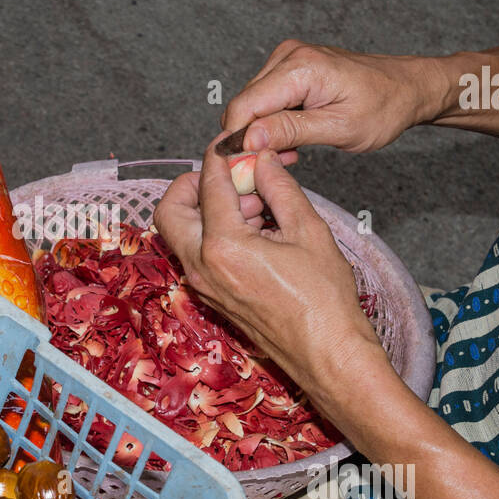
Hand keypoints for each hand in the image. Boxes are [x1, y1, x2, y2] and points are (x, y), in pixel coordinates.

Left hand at [153, 140, 387, 409]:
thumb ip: (279, 188)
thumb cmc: (325, 301)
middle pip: (171, 209)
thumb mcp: (309, 231)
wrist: (327, 354)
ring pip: (181, 232)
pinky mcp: (212, 295)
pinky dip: (215, 231)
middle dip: (194, 184)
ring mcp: (203, 284)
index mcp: (224, 246)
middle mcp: (202, 267)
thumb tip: (261, 160)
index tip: (235, 144)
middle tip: (229, 175)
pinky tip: (256, 228)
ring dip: (206, 208)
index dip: (222, 155)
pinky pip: (198, 252)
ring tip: (255, 203)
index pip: (208, 183)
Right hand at [223, 41, 449, 154]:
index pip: (243, 107)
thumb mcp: (339, 128)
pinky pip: (266, 98)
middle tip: (284, 160)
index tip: (250, 168)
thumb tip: (247, 139)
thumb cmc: (385, 107)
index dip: (239, 141)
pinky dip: (273, 120)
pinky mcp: (290, 65)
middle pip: (244, 106)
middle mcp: (288, 55)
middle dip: (254, 138)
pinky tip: (296, 134)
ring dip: (264, 131)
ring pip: (252, 104)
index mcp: (300, 67)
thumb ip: (290, 131)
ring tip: (295, 149)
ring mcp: (288, 57)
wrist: (408, 87)